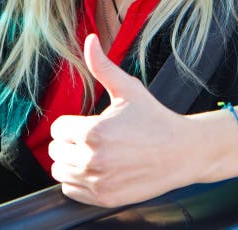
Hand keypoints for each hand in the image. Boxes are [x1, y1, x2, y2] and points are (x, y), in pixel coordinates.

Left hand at [49, 34, 196, 206]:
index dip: (71, 123)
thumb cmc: (154, 118)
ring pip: (60, 171)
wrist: (182, 152)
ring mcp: (97, 181)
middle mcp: (91, 159)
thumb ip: (102, 66)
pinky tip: (96, 169)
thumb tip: (90, 40)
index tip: (88, 122)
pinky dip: (78, 181)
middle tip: (94, 138)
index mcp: (92, 131)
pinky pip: (71, 190)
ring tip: (93, 153)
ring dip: (71, 162)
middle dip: (70, 142)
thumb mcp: (128, 89)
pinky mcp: (103, 198)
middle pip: (55, 150)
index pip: (58, 129)